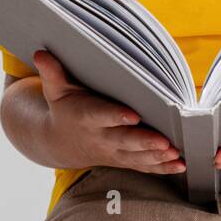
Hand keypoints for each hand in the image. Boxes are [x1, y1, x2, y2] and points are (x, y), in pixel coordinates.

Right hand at [32, 49, 184, 174]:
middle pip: (125, 140)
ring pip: (136, 157)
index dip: (117, 116)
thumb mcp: (56, 90)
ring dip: (156, 157)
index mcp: (87, 117)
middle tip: (165, 142)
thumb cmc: (64, 109)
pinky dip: (162, 168)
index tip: (133, 114)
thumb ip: (52, 73)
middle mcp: (102, 137)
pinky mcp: (124, 159)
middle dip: (144, 142)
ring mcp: (114, 151)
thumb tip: (40, 53)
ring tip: (175, 154)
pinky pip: (144, 166)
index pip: (103, 116)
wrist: (61, 143)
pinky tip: (180, 165)